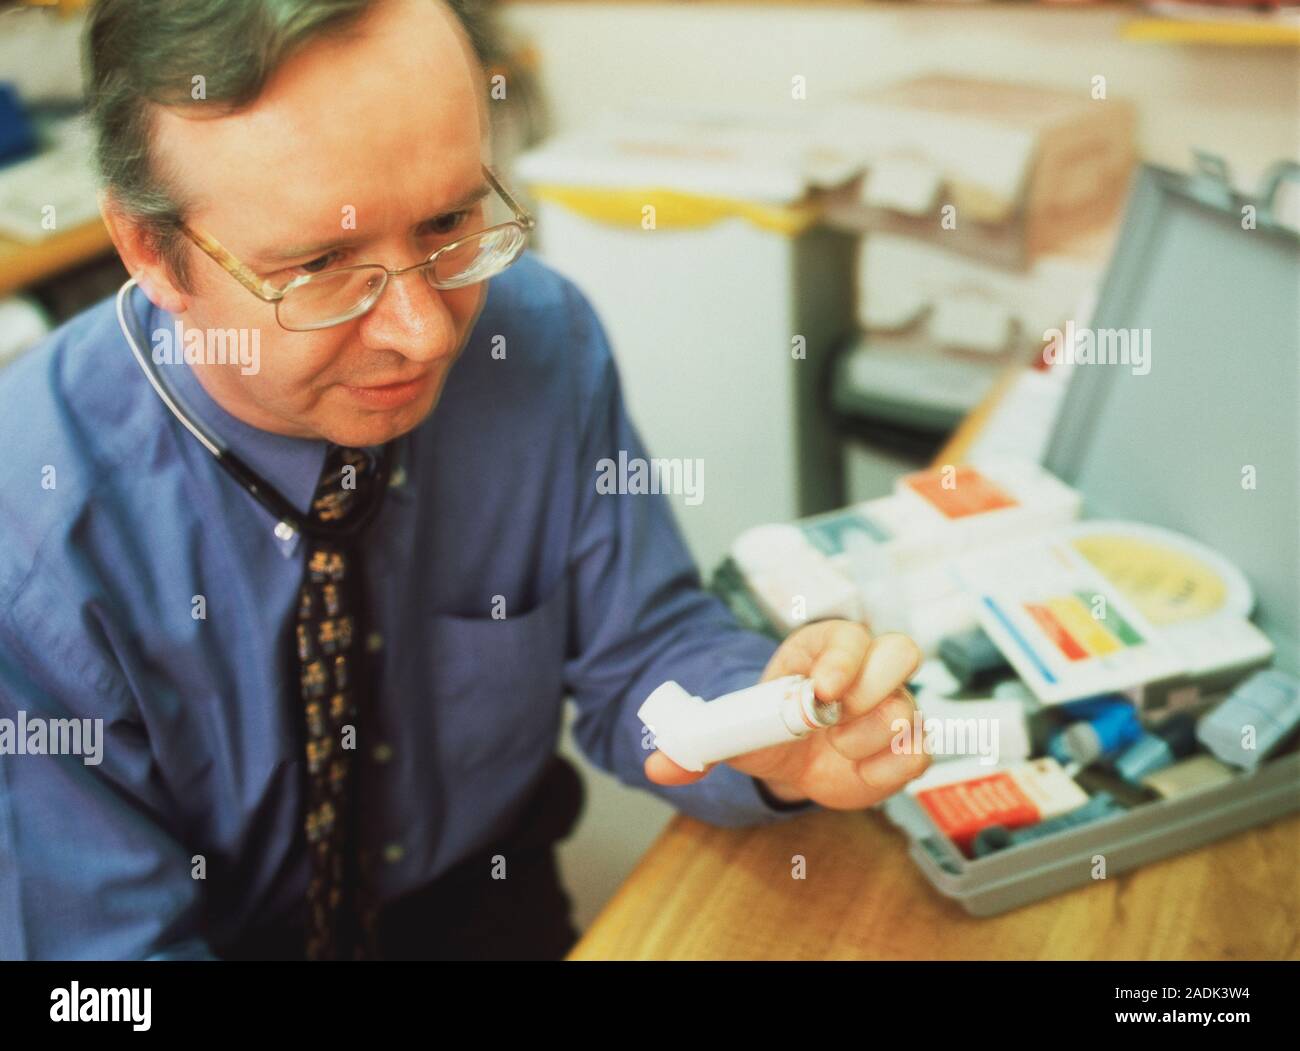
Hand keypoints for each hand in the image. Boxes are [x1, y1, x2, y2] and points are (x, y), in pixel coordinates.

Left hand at [644, 621, 929, 809]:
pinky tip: (856, 770)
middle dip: (872, 685)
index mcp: (822, 648)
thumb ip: (696, 743)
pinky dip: (888, 768)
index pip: (847, 635)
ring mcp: (893, 705)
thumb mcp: (729, 730)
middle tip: (835, 716)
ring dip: (869, 737)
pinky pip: (918, 753)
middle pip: (901, 650)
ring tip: (835, 749)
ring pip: (907, 708)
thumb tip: (656, 766)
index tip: (821, 690)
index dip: (841, 659)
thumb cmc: (766, 728)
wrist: (788, 759)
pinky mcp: (905, 746)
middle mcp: (867, 670)